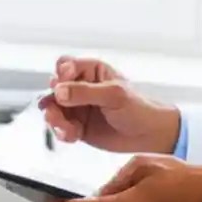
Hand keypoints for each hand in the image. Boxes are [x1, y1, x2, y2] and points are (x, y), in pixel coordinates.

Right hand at [40, 57, 181, 153]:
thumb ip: (85, 92)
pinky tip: (72, 136)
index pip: (66, 65)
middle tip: (55, 110)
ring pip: (54, 109)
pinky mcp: (78, 126)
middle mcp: (82, 88)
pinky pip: (61, 128)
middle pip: (54, 88)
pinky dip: (62, 132)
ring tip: (65, 128)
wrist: (149, 135)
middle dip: (52, 100)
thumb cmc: (138, 108)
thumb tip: (58, 91)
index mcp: (92, 71)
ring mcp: (78, 107)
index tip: (61, 84)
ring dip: (54, 119)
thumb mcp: (113, 95)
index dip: (60, 74)